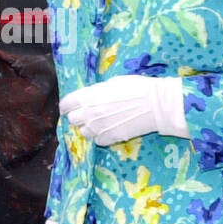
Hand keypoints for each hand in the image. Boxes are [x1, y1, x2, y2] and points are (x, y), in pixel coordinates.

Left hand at [59, 75, 187, 145]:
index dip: (67, 105)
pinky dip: (100, 136)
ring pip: (83, 132)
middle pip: (72, 119)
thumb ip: (97, 92)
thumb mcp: (112, 83)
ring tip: (100, 122)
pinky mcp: (110, 139)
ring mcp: (99, 128)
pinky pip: (97, 141)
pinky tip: (109, 129)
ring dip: (89, 127)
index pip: (66, 104)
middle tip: (88, 113)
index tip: (69, 106)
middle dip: (78, 116)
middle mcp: (89, 114)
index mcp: (88, 97)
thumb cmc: (136, 87)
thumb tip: (91, 96)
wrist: (156, 104)